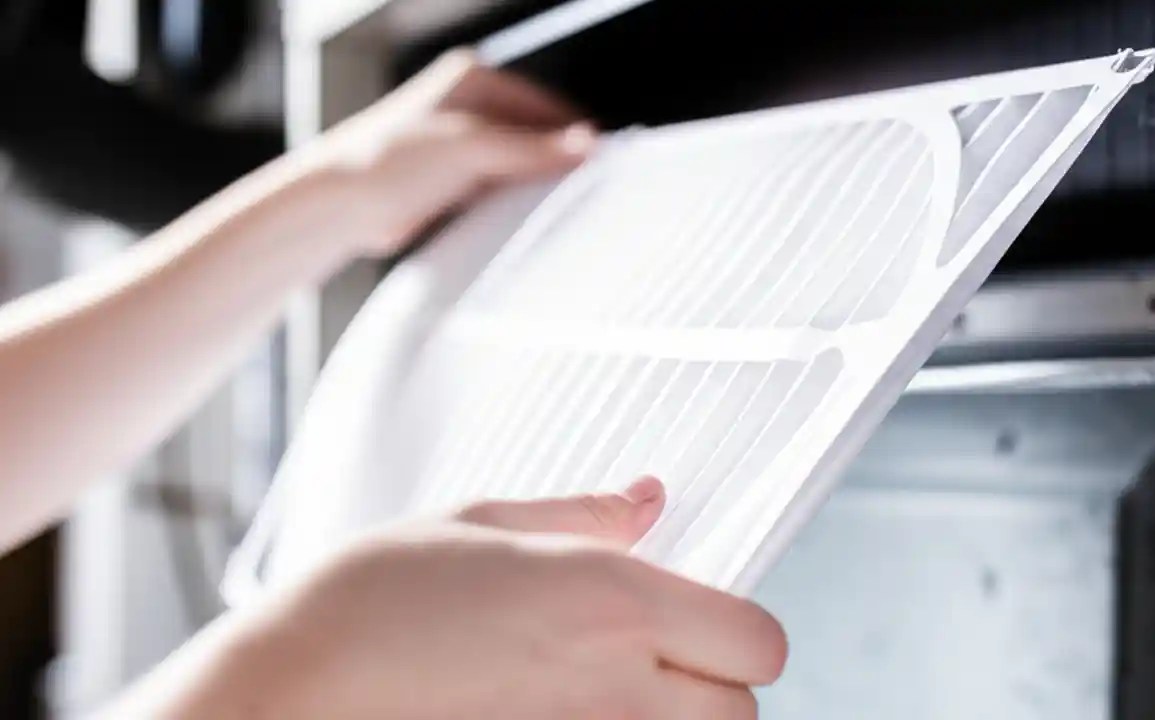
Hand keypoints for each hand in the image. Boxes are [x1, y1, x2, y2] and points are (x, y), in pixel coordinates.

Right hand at [217, 477, 786, 718]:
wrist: (300, 681)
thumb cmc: (378, 592)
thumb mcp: (487, 523)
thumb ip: (585, 513)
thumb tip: (649, 497)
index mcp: (613, 601)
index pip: (759, 640)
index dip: (740, 627)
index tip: (699, 612)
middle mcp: (617, 683)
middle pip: (743, 712)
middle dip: (718, 684)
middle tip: (660, 654)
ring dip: (676, 716)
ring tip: (609, 680)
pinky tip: (566, 703)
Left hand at [308, 48, 596, 258]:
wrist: (339, 205)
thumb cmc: (388, 162)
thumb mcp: (473, 149)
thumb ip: (533, 149)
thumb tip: (587, 144)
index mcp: (473, 79)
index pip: (545, 105)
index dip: (573, 136)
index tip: (601, 166)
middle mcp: (468, 106)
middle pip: (533, 134)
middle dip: (556, 162)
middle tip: (586, 192)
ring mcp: (461, 144)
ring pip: (518, 163)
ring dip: (536, 185)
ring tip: (559, 208)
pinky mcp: (452, 180)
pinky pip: (499, 187)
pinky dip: (514, 201)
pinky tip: (526, 218)